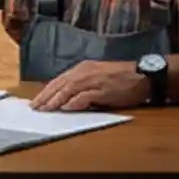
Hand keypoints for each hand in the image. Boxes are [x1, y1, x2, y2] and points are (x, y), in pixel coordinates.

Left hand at [30, 60, 150, 111]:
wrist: (143, 75)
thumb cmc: (122, 78)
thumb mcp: (98, 77)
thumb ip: (83, 85)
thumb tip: (66, 99)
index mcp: (83, 68)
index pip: (59, 80)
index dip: (46, 91)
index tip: (37, 101)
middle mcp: (85, 72)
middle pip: (60, 84)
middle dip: (46, 96)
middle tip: (35, 108)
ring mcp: (94, 80)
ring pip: (69, 89)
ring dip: (55, 100)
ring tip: (46, 109)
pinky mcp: (103, 90)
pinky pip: (85, 96)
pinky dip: (74, 102)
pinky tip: (65, 108)